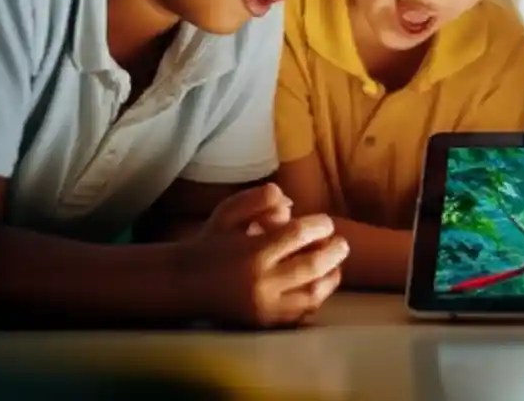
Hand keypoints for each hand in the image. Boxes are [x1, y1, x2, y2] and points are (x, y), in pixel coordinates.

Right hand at [178, 185, 348, 326]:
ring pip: (314, 294)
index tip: (324, 222)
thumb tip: (291, 204)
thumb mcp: (228, 212)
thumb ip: (258, 199)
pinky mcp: (266, 324)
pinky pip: (302, 314)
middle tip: (340, 243)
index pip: (299, 234)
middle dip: (334, 251)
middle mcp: (262, 283)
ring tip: (334, 265)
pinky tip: (318, 284)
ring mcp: (266, 308)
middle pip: (314, 265)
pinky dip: (317, 298)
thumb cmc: (210, 243)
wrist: (183, 285)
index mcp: (252, 252)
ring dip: (331, 277)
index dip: (320, 225)